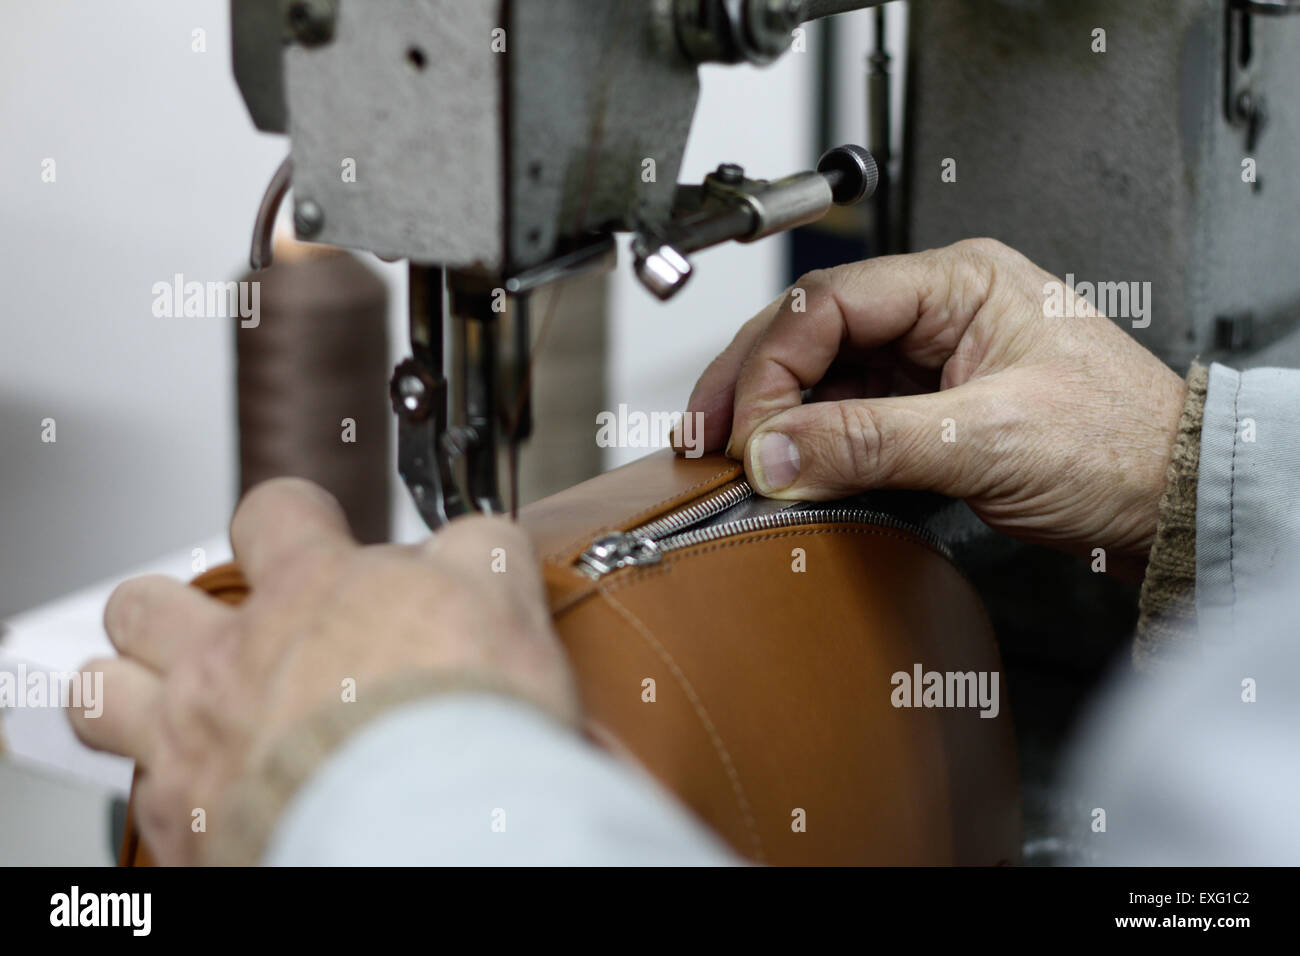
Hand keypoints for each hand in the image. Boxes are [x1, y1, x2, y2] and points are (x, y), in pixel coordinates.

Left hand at [70, 478, 575, 864]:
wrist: (423, 832)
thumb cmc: (460, 719)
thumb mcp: (500, 595)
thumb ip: (475, 550)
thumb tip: (468, 540)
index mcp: (312, 591)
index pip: (275, 512)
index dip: (292, 516)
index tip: (309, 531)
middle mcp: (234, 657)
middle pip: (148, 603)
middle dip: (170, 609)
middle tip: (215, 632)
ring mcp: (194, 741)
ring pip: (105, 692)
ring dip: (129, 692)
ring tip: (170, 709)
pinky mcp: (184, 826)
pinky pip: (137, 795)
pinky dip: (165, 790)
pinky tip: (206, 796)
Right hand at [686, 239, 1185, 572]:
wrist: (1171, 500)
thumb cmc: (1120, 445)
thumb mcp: (987, 439)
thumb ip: (870, 442)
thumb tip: (771, 452)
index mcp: (957, 281)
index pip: (827, 305)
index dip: (772, 367)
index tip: (748, 432)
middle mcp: (935, 311)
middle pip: (810, 333)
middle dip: (750, 385)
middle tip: (704, 436)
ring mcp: (928, 360)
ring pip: (821, 375)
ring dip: (772, 416)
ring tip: (729, 457)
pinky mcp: (925, 408)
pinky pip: (846, 415)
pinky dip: (808, 443)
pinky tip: (781, 466)